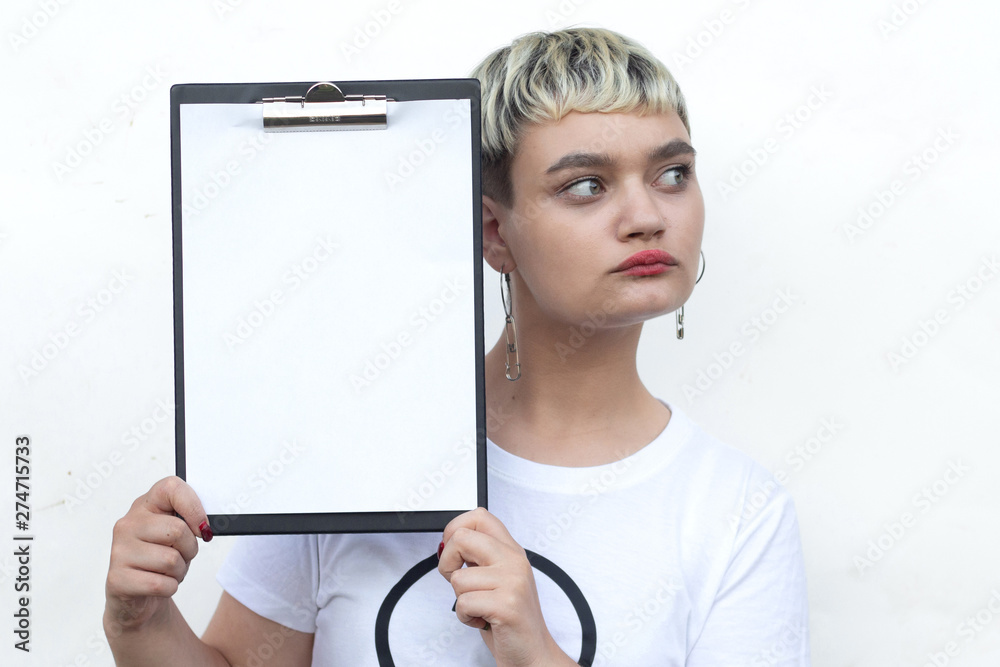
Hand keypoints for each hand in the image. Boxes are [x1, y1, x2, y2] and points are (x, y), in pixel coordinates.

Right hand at [104, 476, 211, 634]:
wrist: (137, 596)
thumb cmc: (162, 559)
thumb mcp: (178, 535)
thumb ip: (190, 523)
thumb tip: (205, 527)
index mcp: (145, 505)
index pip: (171, 487)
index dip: (194, 507)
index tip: (202, 527)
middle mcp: (127, 524)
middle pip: (177, 530)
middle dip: (190, 549)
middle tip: (182, 556)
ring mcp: (119, 551)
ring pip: (171, 560)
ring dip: (179, 572)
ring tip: (167, 571)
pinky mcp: (117, 579)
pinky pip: (161, 584)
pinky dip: (170, 588)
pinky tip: (158, 584)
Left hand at [438, 508, 574, 666]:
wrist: (533, 654)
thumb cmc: (510, 620)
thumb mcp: (497, 579)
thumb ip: (479, 558)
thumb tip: (447, 544)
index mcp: (511, 551)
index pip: (479, 516)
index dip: (455, 529)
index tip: (453, 551)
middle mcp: (514, 561)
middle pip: (462, 537)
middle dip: (447, 562)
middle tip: (459, 581)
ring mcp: (513, 581)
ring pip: (458, 577)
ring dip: (460, 599)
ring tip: (479, 608)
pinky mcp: (506, 605)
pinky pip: (463, 602)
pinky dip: (465, 617)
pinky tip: (482, 620)